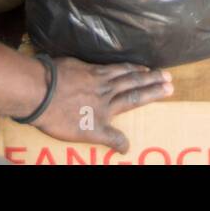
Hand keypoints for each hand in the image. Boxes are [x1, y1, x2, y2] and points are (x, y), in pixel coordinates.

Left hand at [31, 58, 172, 153]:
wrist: (40, 92)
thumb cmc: (61, 117)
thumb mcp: (87, 134)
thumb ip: (109, 138)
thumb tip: (128, 147)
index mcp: (108, 106)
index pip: (136, 98)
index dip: (153, 93)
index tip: (169, 88)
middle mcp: (106, 89)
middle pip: (134, 82)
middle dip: (152, 79)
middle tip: (168, 75)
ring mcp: (95, 75)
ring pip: (122, 71)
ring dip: (139, 70)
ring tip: (151, 69)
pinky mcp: (83, 67)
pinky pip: (108, 64)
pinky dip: (120, 64)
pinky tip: (122, 64)